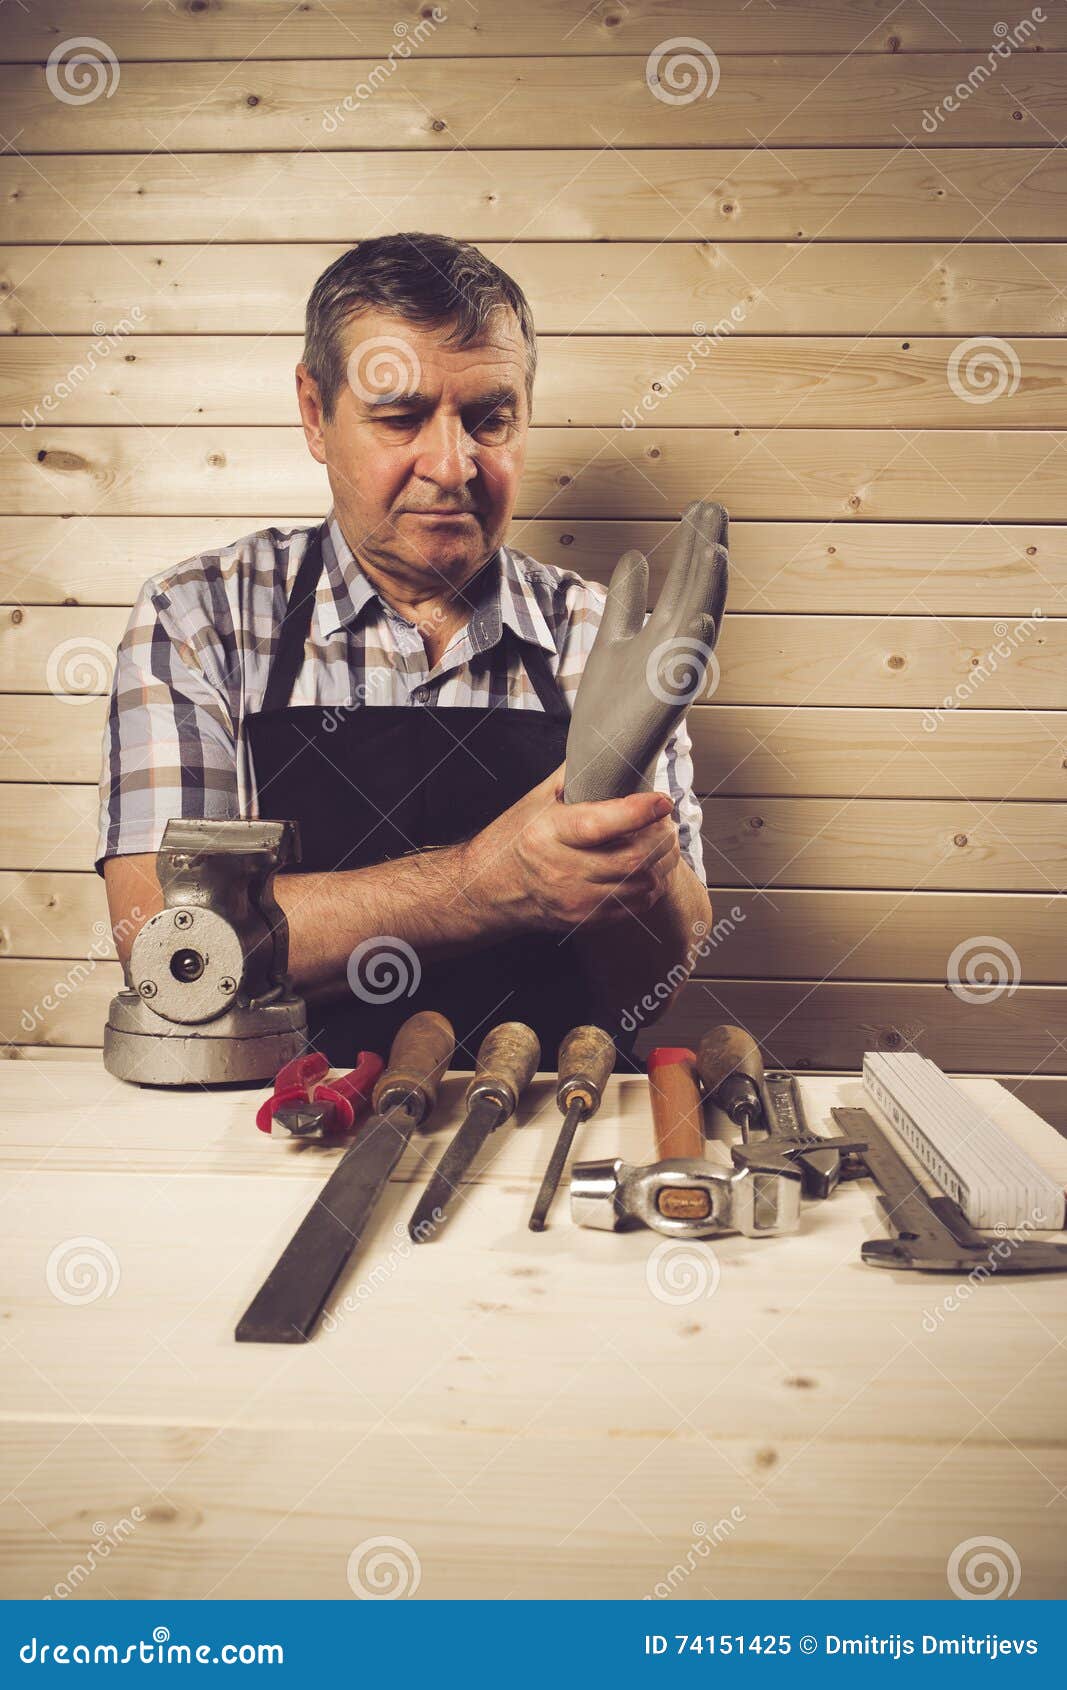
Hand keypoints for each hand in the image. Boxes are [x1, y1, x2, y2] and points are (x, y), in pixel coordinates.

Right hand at [460, 764, 681, 933]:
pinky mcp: (584, 921)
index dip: (639, 812)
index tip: (662, 801)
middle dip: (662, 838)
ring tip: (663, 844)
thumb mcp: (536, 800)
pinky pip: (634, 908)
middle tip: (668, 822)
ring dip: (662, 863)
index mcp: (548, 832)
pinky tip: (650, 869)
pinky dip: (651, 887)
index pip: (600, 824)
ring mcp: (574, 900)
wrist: (486, 888)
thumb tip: (609, 748)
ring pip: (641, 885)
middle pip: (632, 858)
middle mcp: (561, 870)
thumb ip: (573, 775)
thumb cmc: (513, 838)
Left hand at [564, 499, 728, 802]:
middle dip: (705, 552)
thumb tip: (634, 556)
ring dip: (708, 590)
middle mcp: (678, 650)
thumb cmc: (611, 705)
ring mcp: (675, 676)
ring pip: (697, 625)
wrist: (600, 759)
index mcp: (667, 634)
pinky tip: (700, 617)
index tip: (701, 505)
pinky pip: (684, 670)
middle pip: (696, 593)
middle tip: (713, 506)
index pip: (685, 580)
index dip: (693, 545)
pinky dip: (693, 644)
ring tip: (715, 550)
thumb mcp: (614, 637)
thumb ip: (627, 600)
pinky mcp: (665, 704)